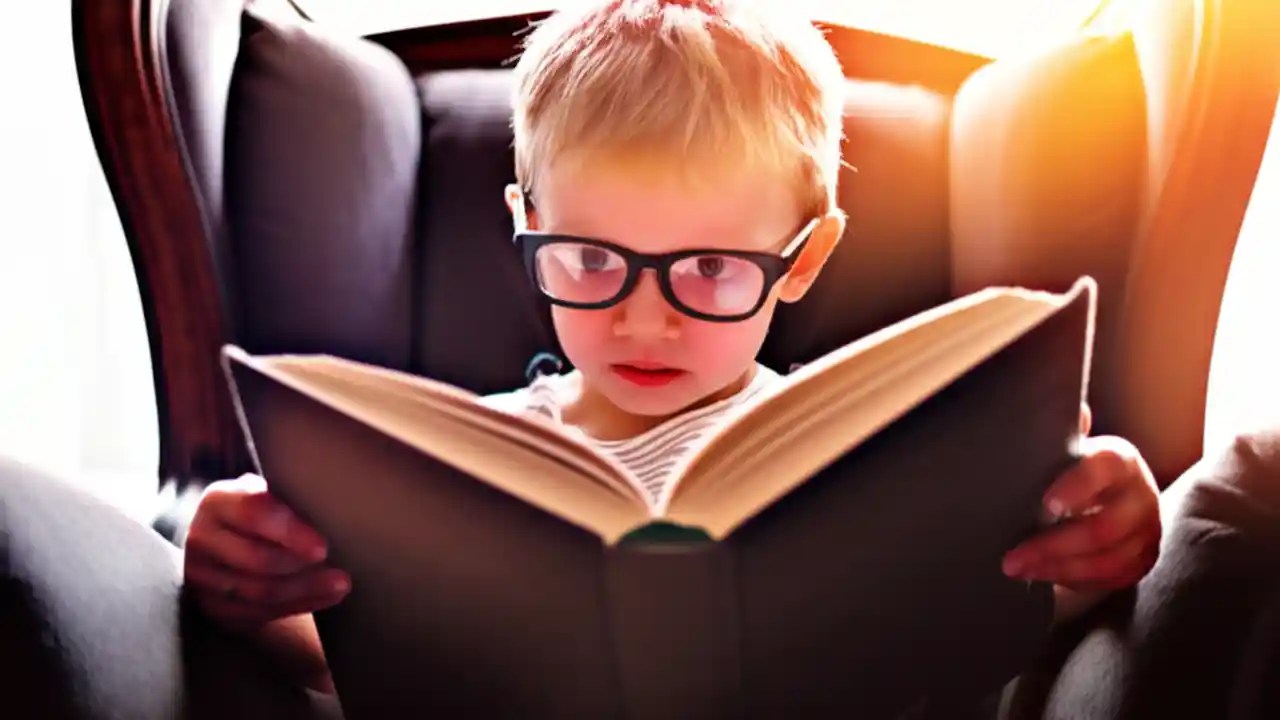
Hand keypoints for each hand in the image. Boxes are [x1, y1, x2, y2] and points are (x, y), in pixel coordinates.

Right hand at [184, 474, 350, 630]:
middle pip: (256, 559)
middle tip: (340, 572)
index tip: (323, 546)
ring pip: (259, 591)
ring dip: (305, 590)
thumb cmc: (260, 510)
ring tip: (340, 585)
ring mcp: (202, 576)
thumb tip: (328, 504)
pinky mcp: (214, 605)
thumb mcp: (266, 492)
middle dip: (303, 568)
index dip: (290, 531)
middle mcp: (202, 538)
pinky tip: (325, 597)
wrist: (224, 539)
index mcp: (216, 502)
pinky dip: (298, 605)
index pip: (252, 513)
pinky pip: (259, 612)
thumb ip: (286, 495)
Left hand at [1002, 404, 1160, 591]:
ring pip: (1107, 560)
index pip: (1105, 469)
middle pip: (1104, 527)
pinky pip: (1111, 578)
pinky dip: (1074, 580)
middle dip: (1053, 546)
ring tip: (1019, 570)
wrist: (1108, 494)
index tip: (1046, 504)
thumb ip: (1062, 432)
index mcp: (1120, 460)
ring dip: (1059, 568)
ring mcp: (1147, 531)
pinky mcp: (1143, 559)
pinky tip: (1044, 576)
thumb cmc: (1073, 469)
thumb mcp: (1066, 448)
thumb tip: (1070, 410)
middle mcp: (1142, 496)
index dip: (1078, 486)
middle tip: (1012, 558)